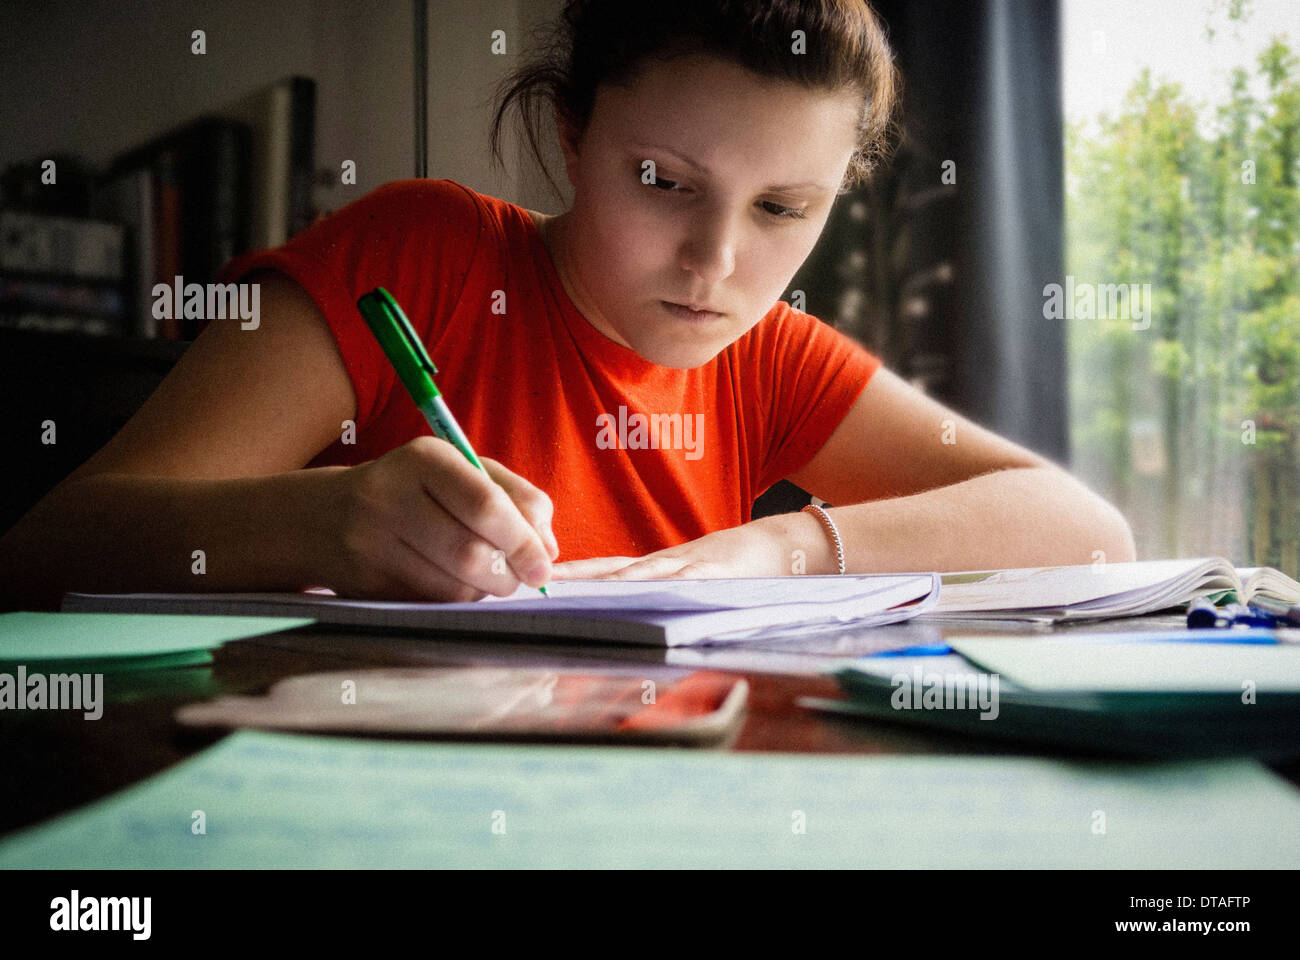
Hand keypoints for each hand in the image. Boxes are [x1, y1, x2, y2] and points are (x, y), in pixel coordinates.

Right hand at [325, 436, 557, 600]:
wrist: (324, 517)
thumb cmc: (416, 490)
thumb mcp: (463, 472)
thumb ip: (516, 498)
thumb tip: (548, 549)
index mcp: (423, 458)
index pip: (485, 505)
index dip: (523, 541)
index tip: (543, 566)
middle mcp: (389, 497)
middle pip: (471, 554)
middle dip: (509, 575)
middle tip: (522, 579)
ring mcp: (371, 544)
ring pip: (452, 588)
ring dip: (484, 591)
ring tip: (486, 577)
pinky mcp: (365, 586)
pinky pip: (431, 606)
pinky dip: (456, 603)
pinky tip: (453, 584)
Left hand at [551, 520, 789, 580]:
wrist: (781, 546)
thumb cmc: (733, 566)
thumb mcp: (688, 579)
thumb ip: (657, 591)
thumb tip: (617, 611)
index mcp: (655, 570)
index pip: (602, 571)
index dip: (572, 576)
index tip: (538, 582)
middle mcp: (664, 565)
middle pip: (611, 571)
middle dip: (576, 579)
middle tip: (541, 585)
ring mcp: (688, 567)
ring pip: (640, 574)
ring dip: (607, 583)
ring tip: (577, 590)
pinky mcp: (716, 572)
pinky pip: (685, 579)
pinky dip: (663, 584)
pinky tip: (642, 590)